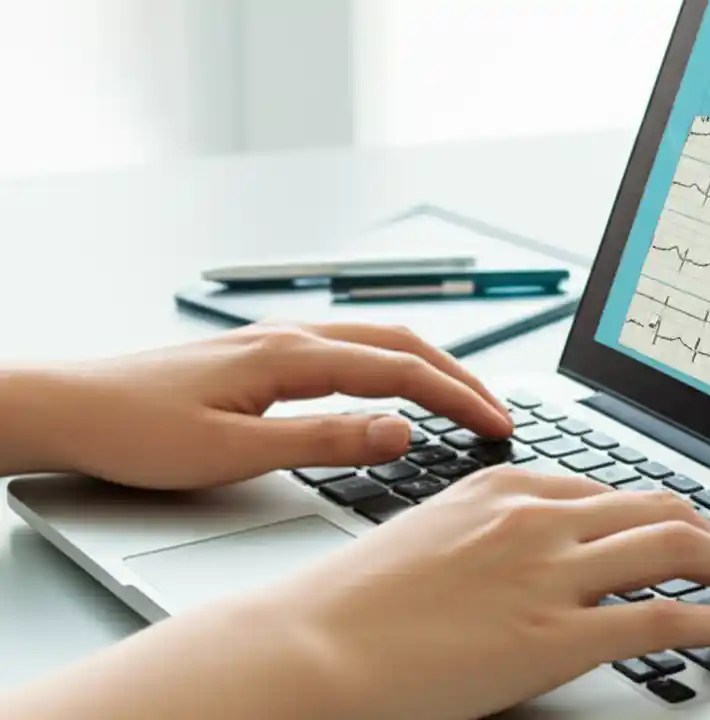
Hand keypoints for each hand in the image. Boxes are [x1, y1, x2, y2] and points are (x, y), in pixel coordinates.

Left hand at [0, 323, 511, 488]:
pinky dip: (391, 362)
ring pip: (375, 339)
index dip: (457, 398)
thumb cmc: (137, 431)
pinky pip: (348, 348)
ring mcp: (275, 340)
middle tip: (498, 411)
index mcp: (292, 356)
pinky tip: (392, 384)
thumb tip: (402, 431)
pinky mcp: (261, 354)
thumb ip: (325, 441)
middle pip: (399, 342)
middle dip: (458, 375)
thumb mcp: (236, 452)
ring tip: (463, 397)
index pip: (400, 370)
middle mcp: (290, 337)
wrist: (68, 406)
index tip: (497, 425)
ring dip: (428, 364)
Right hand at [270, 467, 709, 719]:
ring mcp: (552, 573)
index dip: (655, 511)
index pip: (606, 490)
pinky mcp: (559, 635)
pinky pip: (666, 617)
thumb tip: (519, 558)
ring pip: (678, 548)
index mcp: (502, 489)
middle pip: (657, 506)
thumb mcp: (424, 542)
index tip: (678, 527)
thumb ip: (483, 537)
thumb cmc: (349, 606)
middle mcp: (537, 517)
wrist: (308, 649)